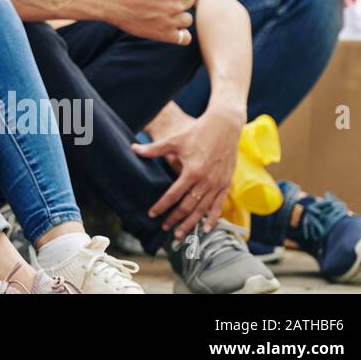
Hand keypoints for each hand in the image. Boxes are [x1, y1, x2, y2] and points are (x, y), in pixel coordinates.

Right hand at [104, 0, 194, 43]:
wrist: (110, 1)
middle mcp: (176, 5)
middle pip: (189, 4)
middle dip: (178, 1)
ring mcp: (170, 21)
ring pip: (187, 20)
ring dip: (179, 17)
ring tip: (161, 12)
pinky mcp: (164, 34)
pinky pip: (183, 38)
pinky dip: (180, 34)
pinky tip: (167, 25)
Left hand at [134, 103, 243, 239]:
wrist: (224, 126)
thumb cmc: (197, 131)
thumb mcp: (174, 139)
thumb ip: (155, 149)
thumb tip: (133, 149)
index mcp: (193, 171)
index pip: (173, 194)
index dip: (162, 205)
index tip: (152, 214)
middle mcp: (206, 180)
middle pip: (188, 206)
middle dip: (176, 219)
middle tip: (165, 228)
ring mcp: (218, 183)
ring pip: (203, 209)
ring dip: (192, 223)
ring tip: (181, 234)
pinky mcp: (226, 183)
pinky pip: (219, 205)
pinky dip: (213, 218)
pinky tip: (207, 228)